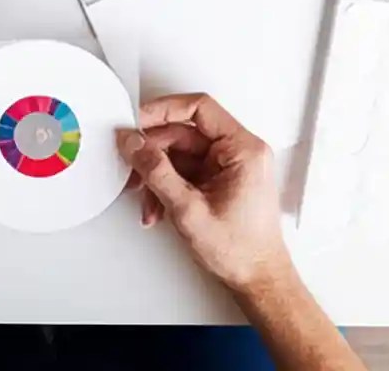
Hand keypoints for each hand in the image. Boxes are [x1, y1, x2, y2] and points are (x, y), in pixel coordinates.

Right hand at [118, 94, 289, 292]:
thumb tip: (133, 143)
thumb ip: (157, 172)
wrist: (257, 279)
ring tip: (145, 201)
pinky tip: (156, 209)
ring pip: (179, 155)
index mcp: (243, 149)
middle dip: (153, 154)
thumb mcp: (189, 210)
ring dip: (156, 176)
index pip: (200, 108)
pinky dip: (165, 187)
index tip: (136, 121)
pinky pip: (183, 172)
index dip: (163, 110)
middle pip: (183, 133)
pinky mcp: (218, 180)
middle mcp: (238, 152)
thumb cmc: (241, 250)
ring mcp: (227, 166)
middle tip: (131, 168)